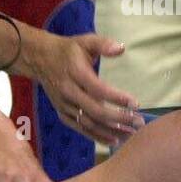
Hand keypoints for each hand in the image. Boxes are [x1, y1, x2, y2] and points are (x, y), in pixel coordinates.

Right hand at [25, 30, 144, 147]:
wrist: (41, 60)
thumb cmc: (69, 50)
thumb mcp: (85, 41)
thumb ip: (103, 44)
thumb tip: (121, 48)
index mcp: (75, 73)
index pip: (98, 89)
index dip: (117, 98)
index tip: (136, 104)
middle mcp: (68, 91)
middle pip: (95, 110)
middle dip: (118, 119)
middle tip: (139, 122)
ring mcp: (64, 105)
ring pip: (88, 123)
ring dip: (110, 131)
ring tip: (131, 134)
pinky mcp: (62, 113)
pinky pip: (80, 128)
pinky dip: (96, 136)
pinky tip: (113, 140)